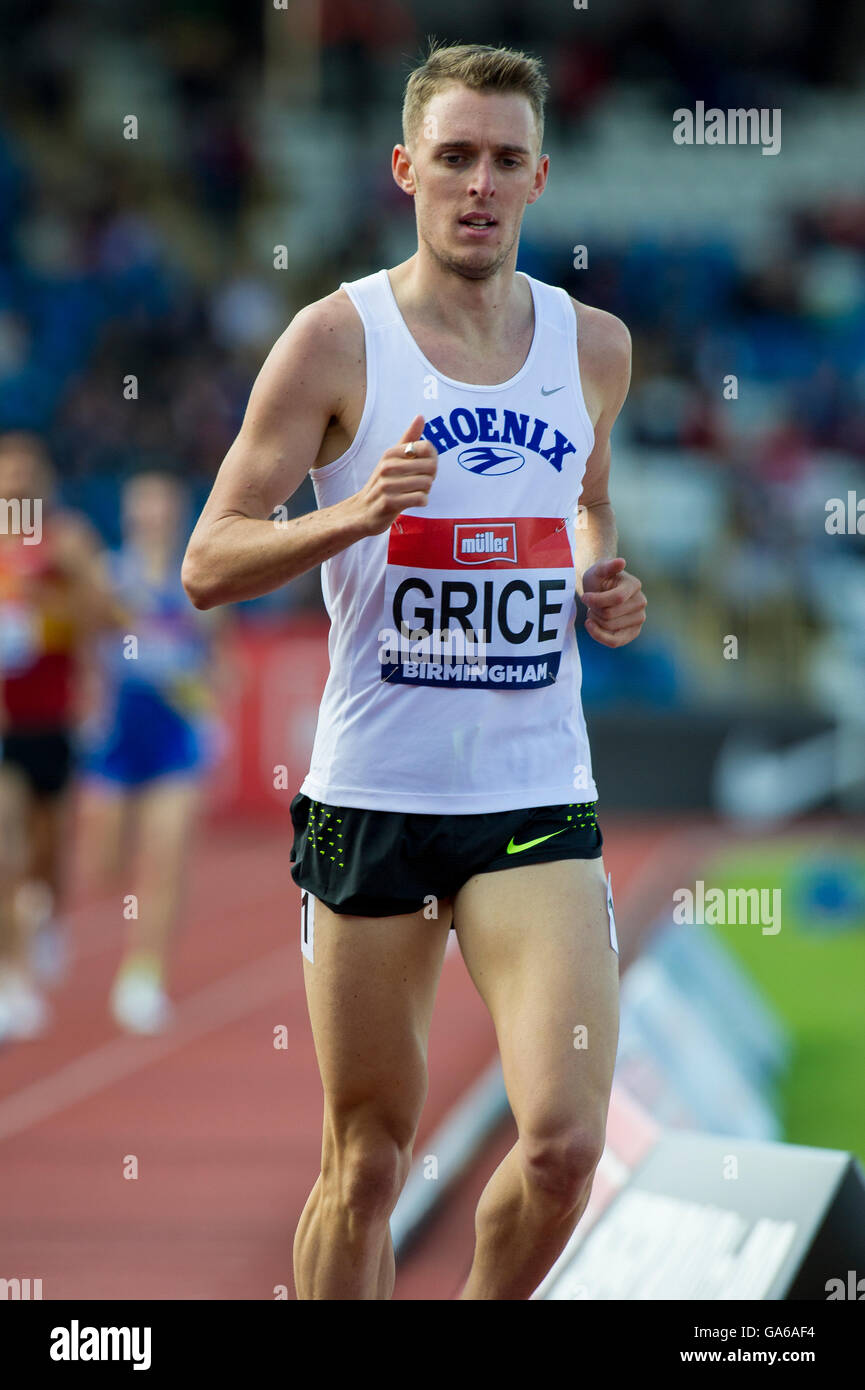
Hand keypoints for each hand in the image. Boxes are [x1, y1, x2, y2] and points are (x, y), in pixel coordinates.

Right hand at [349, 414, 436, 535]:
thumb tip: (420, 416)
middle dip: (431, 477)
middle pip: (431, 466)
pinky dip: (422, 501)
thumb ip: (408, 439)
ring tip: (413, 493)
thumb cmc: (383, 484)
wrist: (362, 512)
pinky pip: (420, 498)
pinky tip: (413, 502)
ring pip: (427, 483)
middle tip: (420, 483)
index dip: (432, 459)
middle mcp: (387, 466)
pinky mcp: (389, 502)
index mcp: (390, 453)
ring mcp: (387, 485)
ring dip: (425, 491)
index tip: (424, 468)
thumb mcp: (392, 459)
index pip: (427, 447)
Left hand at [581, 556, 646, 647]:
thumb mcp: (598, 569)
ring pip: (609, 627)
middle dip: (594, 610)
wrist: (601, 590)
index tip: (584, 597)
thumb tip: (621, 562)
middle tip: (592, 604)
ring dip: (596, 620)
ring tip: (596, 611)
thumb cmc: (599, 579)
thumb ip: (607, 566)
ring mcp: (639, 618)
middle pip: (609, 614)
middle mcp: (641, 602)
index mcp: (634, 585)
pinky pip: (615, 642)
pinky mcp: (633, 632)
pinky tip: (592, 626)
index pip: (616, 598)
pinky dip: (600, 636)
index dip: (596, 600)